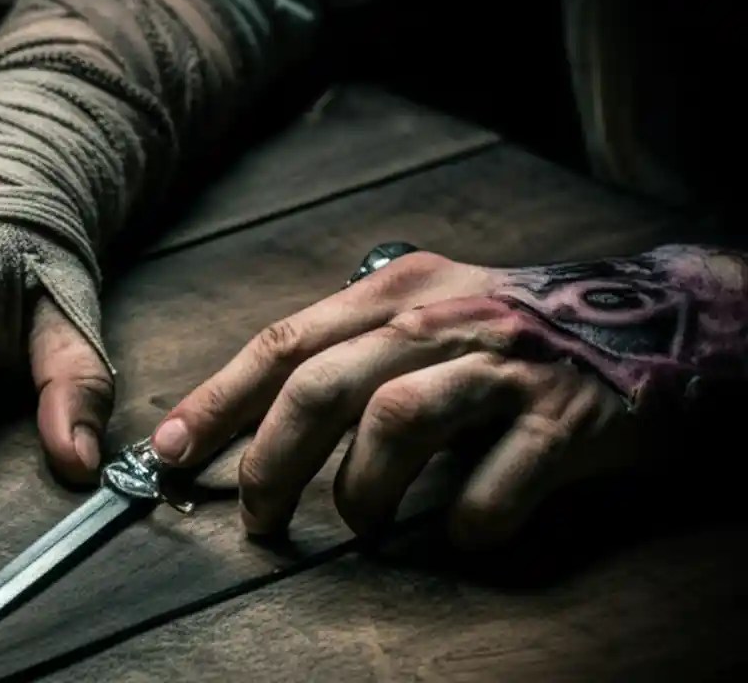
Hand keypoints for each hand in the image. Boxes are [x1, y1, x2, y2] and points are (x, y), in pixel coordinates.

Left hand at [149, 249, 671, 548]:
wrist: (657, 320)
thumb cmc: (517, 330)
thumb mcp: (428, 310)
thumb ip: (355, 349)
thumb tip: (264, 419)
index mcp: (395, 292)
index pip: (281, 345)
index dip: (217, 402)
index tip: (168, 451)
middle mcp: (440, 317)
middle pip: (322, 387)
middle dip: (271, 463)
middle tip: (258, 519)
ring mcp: (503, 365)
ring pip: (394, 422)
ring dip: (361, 492)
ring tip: (364, 523)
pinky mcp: (565, 417)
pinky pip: (493, 485)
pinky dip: (465, 523)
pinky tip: (464, 532)